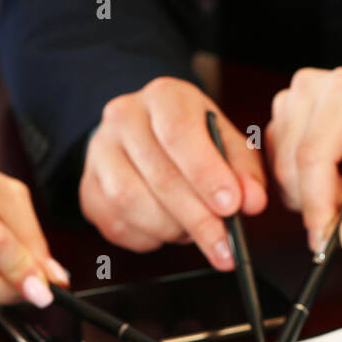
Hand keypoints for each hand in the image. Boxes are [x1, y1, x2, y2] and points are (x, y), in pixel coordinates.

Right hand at [79, 77, 266, 269]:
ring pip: (131, 202)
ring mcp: (99, 153)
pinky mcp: (88, 190)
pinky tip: (166, 230)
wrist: (146, 140)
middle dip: (197, 218)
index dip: (206, 173)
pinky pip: (117, 225)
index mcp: (164, 97)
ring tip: (192, 230)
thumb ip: (244, 172)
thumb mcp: (228, 145)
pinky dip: (149, 238)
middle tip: (223, 245)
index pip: (179, 132)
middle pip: (158, 174)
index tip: (231, 206)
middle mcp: (124, 118)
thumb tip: (252, 201)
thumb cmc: (193, 143)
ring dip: (170, 228)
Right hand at [266, 68, 341, 251]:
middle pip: (292, 167)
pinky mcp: (282, 119)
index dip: (316, 204)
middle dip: (322, 201)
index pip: (314, 156)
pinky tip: (336, 176)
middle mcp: (312, 89)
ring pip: (283, 172)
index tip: (325, 238)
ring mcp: (292, 102)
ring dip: (315, 195)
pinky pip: (280, 170)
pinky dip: (306, 187)